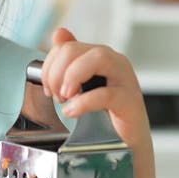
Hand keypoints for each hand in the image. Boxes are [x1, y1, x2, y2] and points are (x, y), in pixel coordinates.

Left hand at [41, 27, 149, 148]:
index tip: (48, 88)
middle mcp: (113, 61)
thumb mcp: (81, 86)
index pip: (65, 46)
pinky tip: (72, 111)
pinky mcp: (129, 100)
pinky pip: (106, 93)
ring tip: (64, 98)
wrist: (126, 143)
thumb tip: (59, 34)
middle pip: (75, 50)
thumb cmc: (104, 116)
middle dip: (56, 73)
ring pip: (97, 58)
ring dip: (71, 77)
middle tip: (56, 96)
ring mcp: (124, 78)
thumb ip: (68, 61)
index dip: (49, 66)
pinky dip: (83, 102)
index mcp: (98, 57)